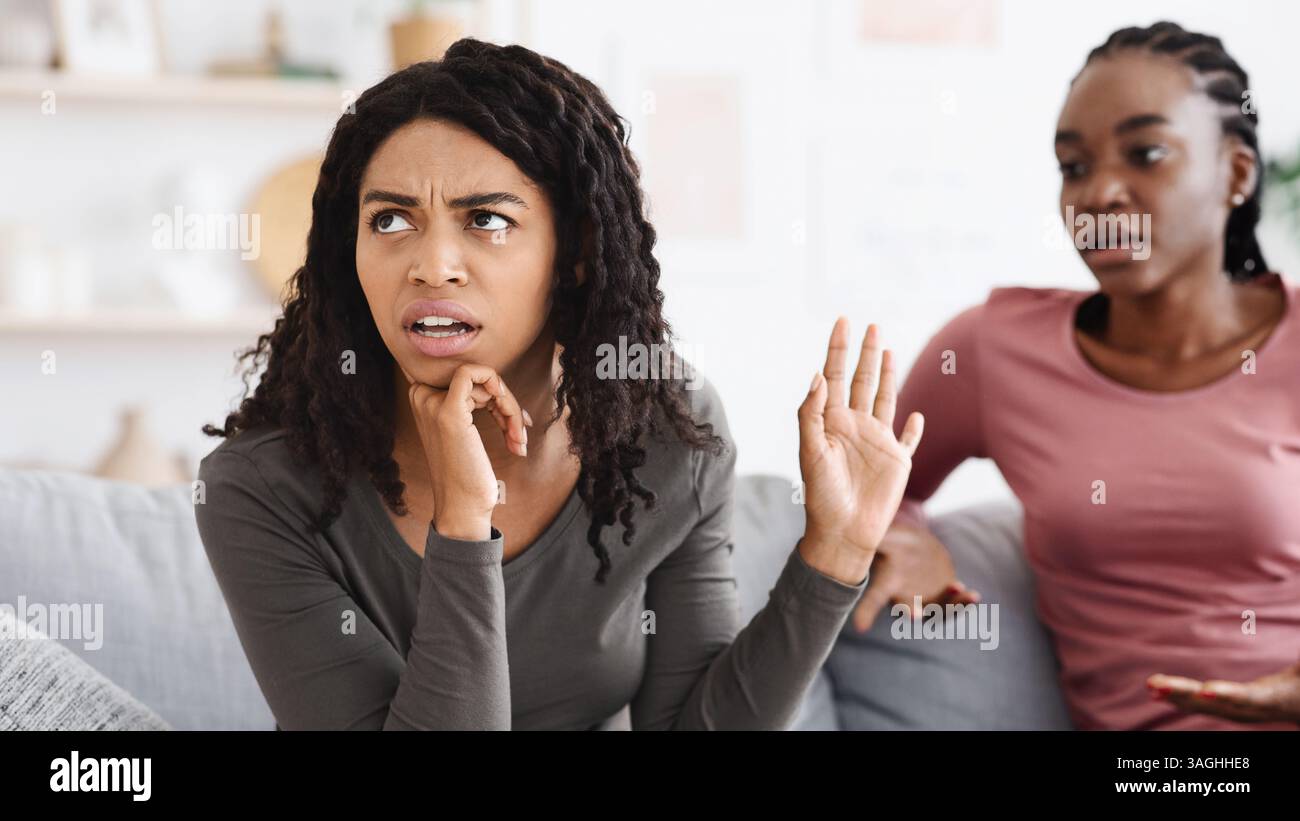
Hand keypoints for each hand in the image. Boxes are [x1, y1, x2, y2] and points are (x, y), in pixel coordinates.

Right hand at [403, 363, 530, 540]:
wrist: (463, 506)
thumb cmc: (468, 474)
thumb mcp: (467, 431)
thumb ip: (473, 403)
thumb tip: (498, 383)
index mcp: (423, 399)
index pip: (467, 377)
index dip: (493, 395)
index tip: (509, 421)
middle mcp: (422, 397)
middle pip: (478, 378)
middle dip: (506, 403)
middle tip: (520, 433)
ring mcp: (432, 403)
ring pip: (485, 380)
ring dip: (511, 408)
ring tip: (519, 439)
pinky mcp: (449, 411)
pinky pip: (476, 373)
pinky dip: (503, 393)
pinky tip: (513, 420)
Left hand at [796, 318, 923, 583]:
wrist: (843, 532)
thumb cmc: (821, 496)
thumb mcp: (810, 452)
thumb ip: (811, 414)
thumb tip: (816, 376)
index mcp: (831, 422)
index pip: (833, 376)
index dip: (837, 349)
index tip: (842, 321)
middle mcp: (854, 426)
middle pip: (861, 380)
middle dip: (864, 353)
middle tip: (870, 324)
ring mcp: (877, 442)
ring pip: (884, 399)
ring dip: (887, 375)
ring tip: (887, 349)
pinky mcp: (897, 461)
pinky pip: (908, 439)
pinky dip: (914, 427)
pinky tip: (917, 414)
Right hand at [849, 522, 979, 632]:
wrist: (916, 548)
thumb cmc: (894, 542)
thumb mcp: (883, 538)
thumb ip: (874, 537)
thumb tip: (856, 525)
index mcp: (887, 585)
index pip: (873, 600)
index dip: (866, 613)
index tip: (860, 627)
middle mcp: (906, 599)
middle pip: (909, 610)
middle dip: (912, 613)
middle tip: (914, 615)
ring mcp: (928, 601)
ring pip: (938, 611)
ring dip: (949, 605)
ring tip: (957, 587)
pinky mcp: (946, 598)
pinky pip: (956, 605)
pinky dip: (964, 602)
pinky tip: (973, 595)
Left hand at [1147, 663, 1299, 724]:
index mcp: (1273, 699)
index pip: (1249, 698)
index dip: (1229, 695)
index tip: (1207, 690)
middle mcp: (1251, 710)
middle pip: (1215, 704)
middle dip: (1184, 694)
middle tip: (1155, 686)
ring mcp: (1237, 712)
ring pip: (1202, 706)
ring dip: (1174, 696)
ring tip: (1150, 686)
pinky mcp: (1228, 709)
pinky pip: (1200, 705)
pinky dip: (1177, 698)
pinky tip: (1155, 691)